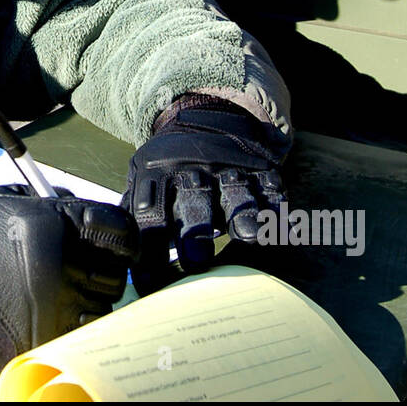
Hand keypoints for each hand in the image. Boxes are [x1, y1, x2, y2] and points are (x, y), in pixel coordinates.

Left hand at [123, 101, 286, 293]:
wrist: (206, 121)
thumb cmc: (169, 172)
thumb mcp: (144, 182)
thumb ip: (135, 218)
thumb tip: (119, 263)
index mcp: (157, 177)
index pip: (149, 215)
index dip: (149, 249)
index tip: (152, 284)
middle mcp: (192, 172)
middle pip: (193, 202)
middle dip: (195, 232)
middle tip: (197, 262)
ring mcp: (228, 169)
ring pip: (235, 192)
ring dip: (243, 215)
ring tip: (250, 237)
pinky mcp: (259, 169)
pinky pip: (271, 189)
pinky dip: (279, 210)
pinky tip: (287, 232)